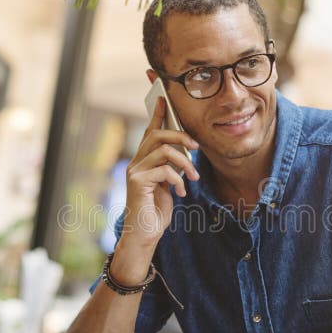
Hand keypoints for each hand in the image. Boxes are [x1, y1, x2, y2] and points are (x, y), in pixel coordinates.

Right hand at [122, 98, 199, 250]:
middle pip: (158, 135)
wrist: (145, 234)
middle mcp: (135, 162)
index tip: (164, 98)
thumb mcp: (167, 184)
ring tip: (193, 176)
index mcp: (143, 160)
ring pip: (163, 150)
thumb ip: (171, 167)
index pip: (150, 131)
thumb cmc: (156, 210)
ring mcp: (134, 171)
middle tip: (197, 147)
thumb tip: (185, 151)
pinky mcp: (137, 182)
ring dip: (184, 162)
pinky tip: (181, 192)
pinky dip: (178, 179)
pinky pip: (163, 170)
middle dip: (180, 136)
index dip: (157, 114)